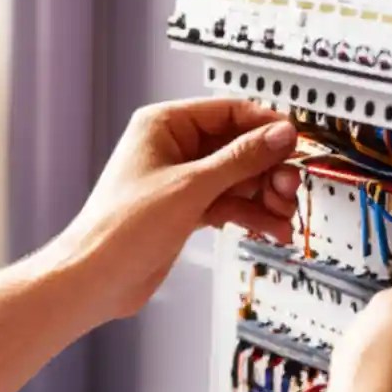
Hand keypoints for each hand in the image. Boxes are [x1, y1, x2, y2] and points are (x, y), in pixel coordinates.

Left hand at [53, 97, 299, 319]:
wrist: (95, 279)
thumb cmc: (120, 227)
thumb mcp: (191, 186)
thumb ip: (240, 159)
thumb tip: (278, 136)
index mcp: (164, 125)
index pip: (229, 112)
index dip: (265, 127)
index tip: (295, 143)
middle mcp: (173, 148)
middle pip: (239, 147)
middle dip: (269, 169)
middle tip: (289, 188)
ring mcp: (181, 180)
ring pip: (238, 179)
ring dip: (265, 197)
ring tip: (284, 215)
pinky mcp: (186, 210)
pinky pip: (229, 203)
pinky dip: (251, 215)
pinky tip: (271, 228)